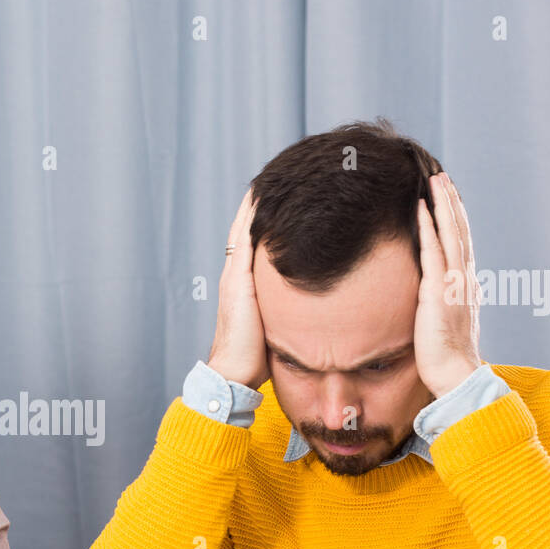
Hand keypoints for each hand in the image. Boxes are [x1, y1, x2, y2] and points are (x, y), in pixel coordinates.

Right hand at [207, 188, 269, 389]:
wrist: (233, 375)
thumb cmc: (256, 358)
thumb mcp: (277, 326)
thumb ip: (288, 310)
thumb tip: (316, 307)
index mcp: (243, 283)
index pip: (254, 240)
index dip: (264, 215)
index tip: (282, 193)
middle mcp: (236, 274)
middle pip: (248, 225)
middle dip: (261, 200)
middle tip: (281, 173)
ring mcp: (235, 275)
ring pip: (245, 226)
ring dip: (257, 201)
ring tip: (274, 175)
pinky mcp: (238, 281)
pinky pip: (245, 239)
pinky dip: (252, 216)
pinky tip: (264, 197)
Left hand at [415, 172, 483, 397]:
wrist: (455, 375)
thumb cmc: (448, 355)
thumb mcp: (447, 322)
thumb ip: (446, 302)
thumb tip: (445, 294)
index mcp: (466, 285)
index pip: (462, 242)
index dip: (456, 218)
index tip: (448, 196)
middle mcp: (464, 279)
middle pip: (459, 231)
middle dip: (451, 202)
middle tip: (441, 176)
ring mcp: (454, 283)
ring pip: (450, 234)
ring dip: (442, 205)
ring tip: (435, 181)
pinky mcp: (439, 292)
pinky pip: (433, 252)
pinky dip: (428, 228)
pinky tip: (421, 209)